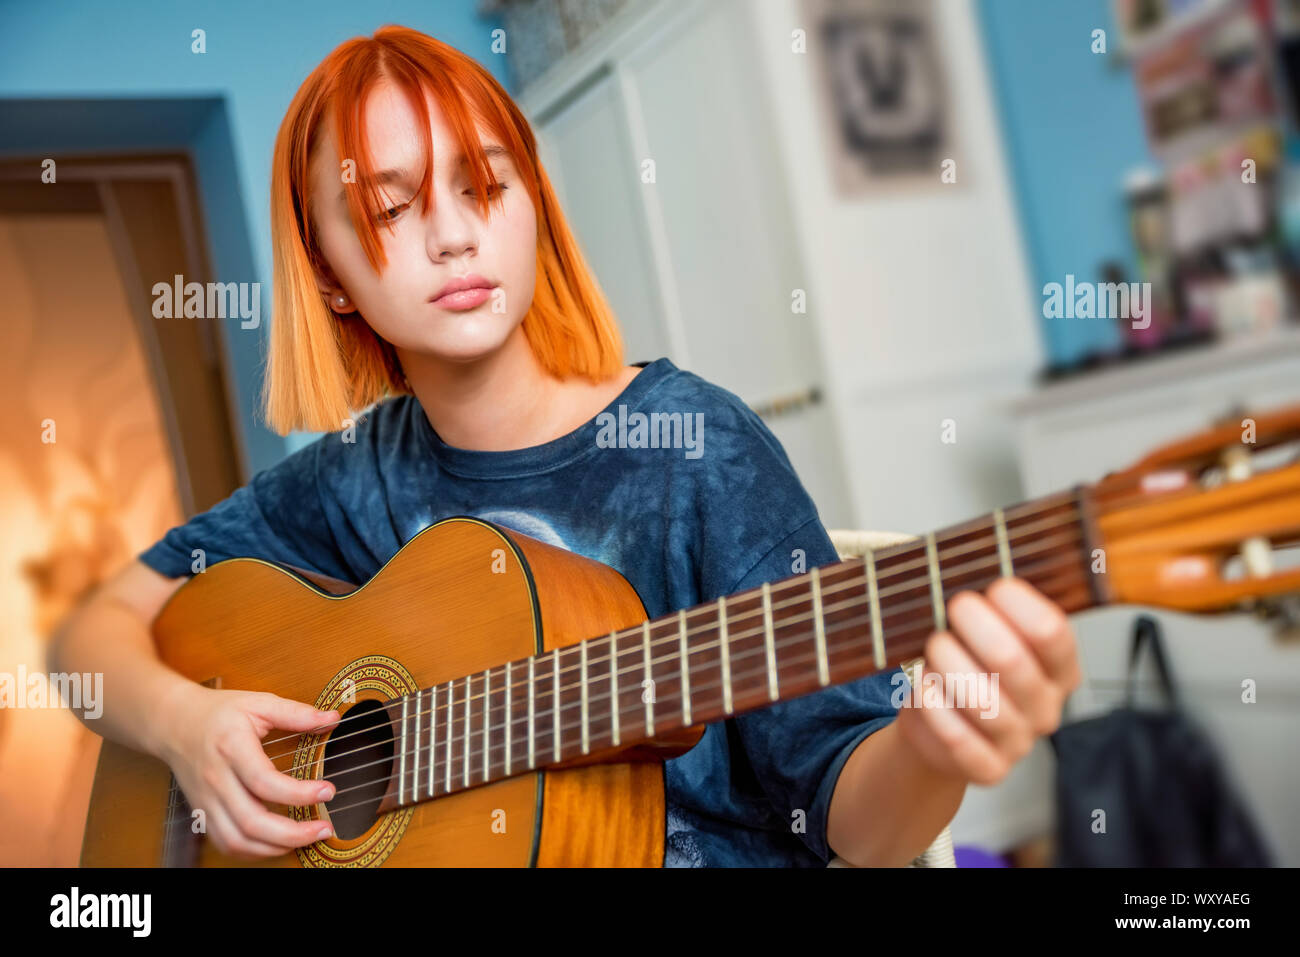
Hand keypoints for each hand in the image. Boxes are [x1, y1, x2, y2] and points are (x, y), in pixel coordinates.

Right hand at [157, 685, 341, 858]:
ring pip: (237, 840)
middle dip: (293, 833)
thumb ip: (295, 713)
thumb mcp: (258, 703)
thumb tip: (332, 717)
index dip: (299, 794)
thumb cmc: (218, 713)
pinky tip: (278, 843)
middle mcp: (216, 780)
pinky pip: (226, 843)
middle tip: (324, 828)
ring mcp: (207, 801)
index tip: (328, 791)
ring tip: (307, 838)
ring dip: (275, 847)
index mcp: (231, 748)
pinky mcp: (203, 813)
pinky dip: (253, 851)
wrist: (173, 723)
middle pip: (251, 822)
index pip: (264, 781)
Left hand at [893, 577, 1081, 786]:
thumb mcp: (981, 630)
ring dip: (950, 666)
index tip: (992, 586)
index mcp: (1058, 666)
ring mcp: (1019, 741)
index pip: (1053, 633)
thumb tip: (969, 558)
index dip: (1019, 606)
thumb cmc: (960, 665)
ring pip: (985, 702)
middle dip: (976, 628)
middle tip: (954, 607)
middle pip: (1015, 662)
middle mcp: (1046, 706)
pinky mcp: (987, 769)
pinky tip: (922, 685)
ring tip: (933, 646)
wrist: (935, 723)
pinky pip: (960, 741)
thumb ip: (987, 604)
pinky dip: (935, 708)